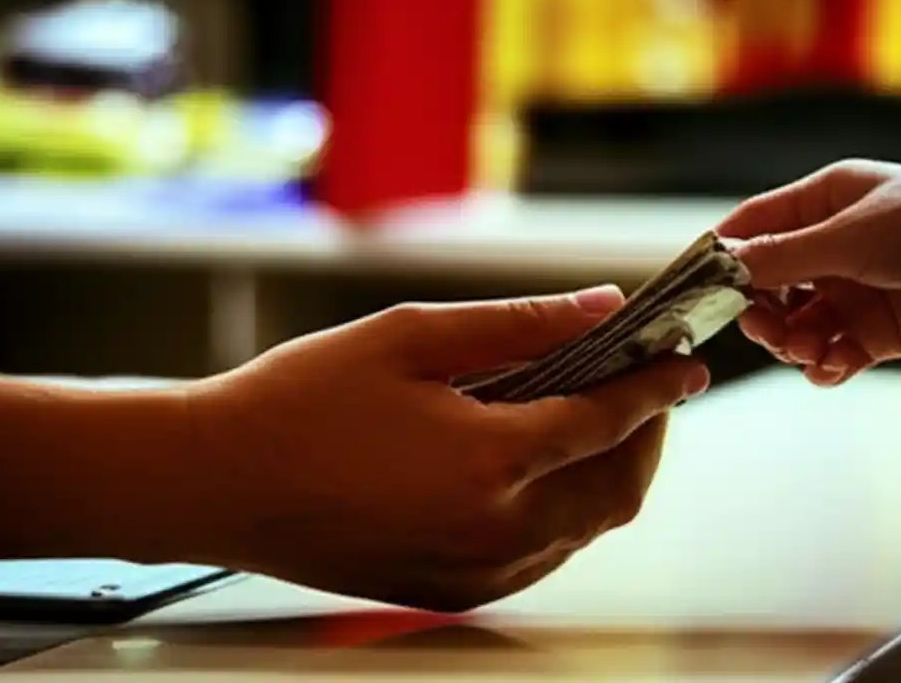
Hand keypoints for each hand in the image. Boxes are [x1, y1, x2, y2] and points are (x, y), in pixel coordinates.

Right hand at [183, 287, 708, 610]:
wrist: (216, 484)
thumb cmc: (299, 403)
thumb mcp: (410, 337)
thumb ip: (518, 324)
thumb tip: (598, 307)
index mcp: (491, 460)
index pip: (611, 421)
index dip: (657, 387)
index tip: (684, 362)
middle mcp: (496, 530)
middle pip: (618, 490)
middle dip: (647, 436)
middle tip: (646, 388)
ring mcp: (475, 571)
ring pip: (585, 529)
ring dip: (606, 474)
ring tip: (593, 419)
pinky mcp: (449, 592)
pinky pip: (540, 556)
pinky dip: (562, 512)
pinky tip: (536, 469)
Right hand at [717, 159, 900, 385]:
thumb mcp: (847, 235)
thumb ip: (781, 255)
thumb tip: (723, 264)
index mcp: (821, 203)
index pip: (752, 226)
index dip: (723, 255)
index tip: (698, 288)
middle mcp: (830, 247)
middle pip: (766, 286)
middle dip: (759, 312)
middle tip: (766, 330)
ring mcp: (851, 291)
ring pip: (794, 326)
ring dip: (791, 343)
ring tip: (807, 351)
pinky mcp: (875, 332)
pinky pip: (830, 354)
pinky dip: (823, 365)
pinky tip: (831, 367)